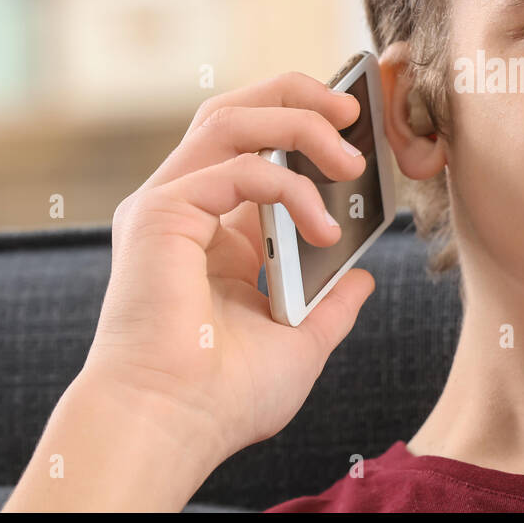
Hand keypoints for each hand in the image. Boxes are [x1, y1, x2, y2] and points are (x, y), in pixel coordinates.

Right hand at [83, 70, 374, 463]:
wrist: (175, 426)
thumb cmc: (223, 398)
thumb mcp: (299, 342)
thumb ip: (331, 305)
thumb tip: (362, 278)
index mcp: (213, 234)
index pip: (257, 151)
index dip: (304, 128)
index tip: (357, 128)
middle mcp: (186, 209)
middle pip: (235, 114)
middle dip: (296, 96)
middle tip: (352, 110)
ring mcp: (169, 205)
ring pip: (230, 121)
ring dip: (298, 124)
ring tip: (350, 154)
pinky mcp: (161, 213)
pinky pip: (237, 169)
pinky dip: (289, 187)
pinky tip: (323, 228)